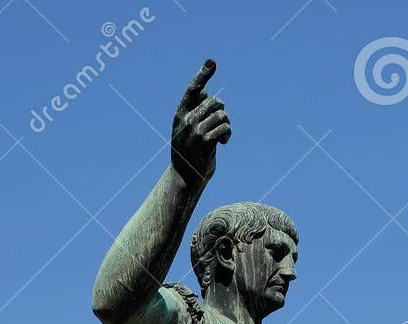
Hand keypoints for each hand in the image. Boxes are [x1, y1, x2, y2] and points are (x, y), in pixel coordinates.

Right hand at [171, 59, 230, 185]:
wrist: (185, 177)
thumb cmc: (189, 151)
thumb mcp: (187, 129)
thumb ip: (194, 110)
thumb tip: (204, 90)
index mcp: (180, 114)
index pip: (192, 89)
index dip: (203, 75)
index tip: (212, 62)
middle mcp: (186, 121)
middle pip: (214, 101)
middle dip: (222, 109)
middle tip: (222, 121)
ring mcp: (195, 132)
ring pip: (221, 115)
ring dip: (226, 124)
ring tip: (223, 135)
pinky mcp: (205, 143)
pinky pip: (225, 128)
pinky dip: (227, 134)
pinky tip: (224, 142)